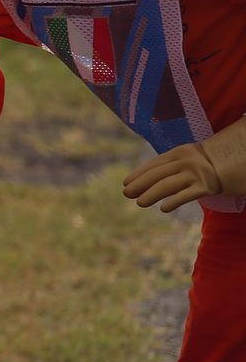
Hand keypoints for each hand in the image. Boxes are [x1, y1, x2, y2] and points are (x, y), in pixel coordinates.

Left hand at [123, 119, 245, 211]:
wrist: (235, 159)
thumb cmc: (206, 161)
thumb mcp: (187, 157)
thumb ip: (169, 165)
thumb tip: (145, 180)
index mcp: (178, 152)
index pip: (153, 164)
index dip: (138, 174)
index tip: (125, 183)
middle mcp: (185, 162)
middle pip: (157, 175)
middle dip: (140, 185)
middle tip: (126, 194)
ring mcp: (196, 174)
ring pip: (167, 186)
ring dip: (151, 194)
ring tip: (140, 203)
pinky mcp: (207, 187)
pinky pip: (186, 195)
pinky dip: (173, 202)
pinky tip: (163, 208)